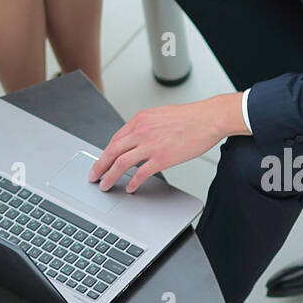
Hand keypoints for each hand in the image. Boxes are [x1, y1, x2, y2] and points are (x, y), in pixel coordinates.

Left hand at [88, 95, 245, 193]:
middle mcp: (141, 131)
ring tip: (105, 185)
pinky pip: (141, 173)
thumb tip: (135, 140)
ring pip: (121, 163)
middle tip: (93, 176)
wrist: (208, 118)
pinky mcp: (162, 158)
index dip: (105, 153)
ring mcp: (151, 145)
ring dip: (110, 176)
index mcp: (140, 120)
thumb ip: (145, 127)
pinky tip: (130, 187)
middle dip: (99, 166)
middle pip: (111, 151)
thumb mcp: (159, 115)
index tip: (101, 161)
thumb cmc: (189, 117)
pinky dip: (132, 182)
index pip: (115, 139)